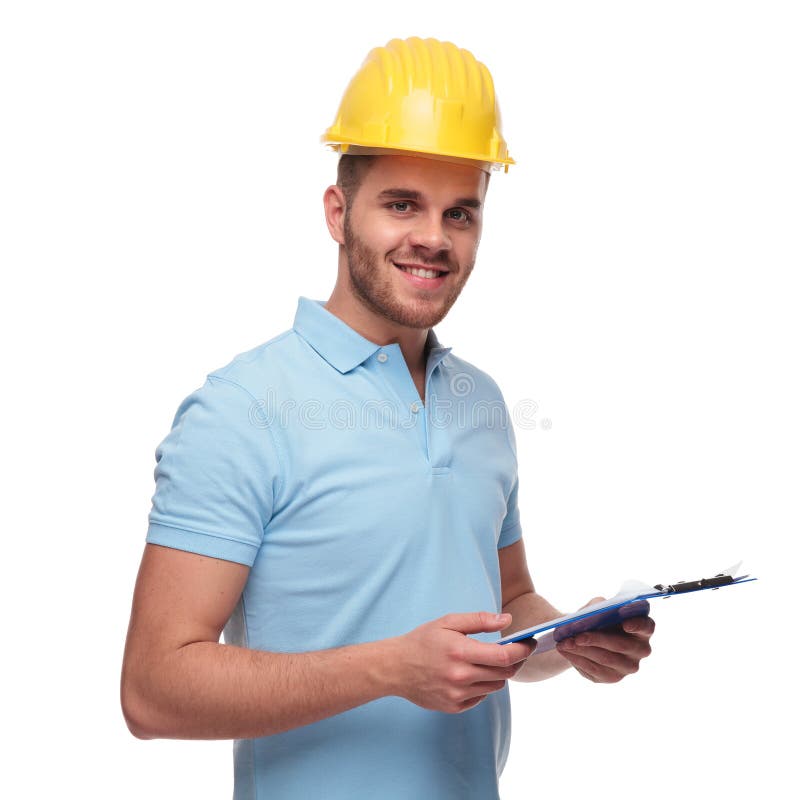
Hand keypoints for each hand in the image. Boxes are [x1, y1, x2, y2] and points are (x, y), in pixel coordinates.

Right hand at [392, 612, 535, 712]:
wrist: (396, 668)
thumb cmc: (422, 641)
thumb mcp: (448, 622)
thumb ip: (480, 620)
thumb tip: (507, 620)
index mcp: (461, 652)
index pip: (504, 656)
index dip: (522, 649)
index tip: (529, 643)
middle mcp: (461, 677)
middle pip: (505, 672)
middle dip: (515, 660)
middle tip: (514, 649)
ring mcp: (458, 695)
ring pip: (496, 685)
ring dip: (498, 672)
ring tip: (486, 660)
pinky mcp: (454, 707)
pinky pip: (482, 696)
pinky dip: (483, 685)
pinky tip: (470, 674)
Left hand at [555, 597, 654, 682]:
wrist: (586, 635)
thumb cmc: (597, 617)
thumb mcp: (598, 606)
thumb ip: (598, 607)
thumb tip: (591, 615)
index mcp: (642, 629)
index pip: (647, 627)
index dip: (638, 625)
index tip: (625, 623)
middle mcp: (641, 650)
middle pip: (621, 646)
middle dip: (596, 640)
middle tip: (576, 636)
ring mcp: (628, 666)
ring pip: (605, 659)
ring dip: (582, 650)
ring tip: (563, 643)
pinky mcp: (613, 677)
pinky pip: (594, 670)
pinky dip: (577, 659)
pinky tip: (565, 651)